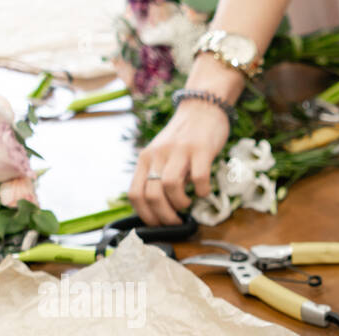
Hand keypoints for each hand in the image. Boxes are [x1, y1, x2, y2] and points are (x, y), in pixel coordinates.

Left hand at [129, 100, 229, 224]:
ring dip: (180, 203)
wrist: (201, 108)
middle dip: (164, 216)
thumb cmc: (184, 137)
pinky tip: (204, 191)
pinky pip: (198, 177)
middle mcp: (158, 155)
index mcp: (145, 159)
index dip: (146, 215)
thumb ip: (157, 175)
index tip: (158, 224)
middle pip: (152, 195)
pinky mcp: (200, 149)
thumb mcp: (162, 154)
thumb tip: (159, 207)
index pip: (135, 194)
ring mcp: (178, 151)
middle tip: (176, 220)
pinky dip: (202, 191)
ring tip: (188, 204)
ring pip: (170, 186)